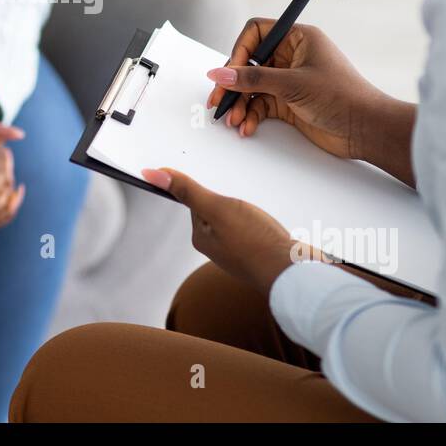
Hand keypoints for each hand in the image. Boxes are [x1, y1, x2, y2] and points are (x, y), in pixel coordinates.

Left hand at [141, 167, 323, 294]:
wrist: (292, 270)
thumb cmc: (255, 242)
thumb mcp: (216, 207)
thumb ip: (187, 190)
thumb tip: (152, 175)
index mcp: (202, 238)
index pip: (197, 202)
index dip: (210, 190)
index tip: (221, 187)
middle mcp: (217, 247)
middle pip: (219, 210)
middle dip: (231, 199)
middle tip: (245, 202)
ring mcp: (239, 251)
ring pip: (238, 219)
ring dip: (248, 210)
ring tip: (259, 213)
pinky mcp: (259, 252)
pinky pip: (255, 230)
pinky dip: (261, 222)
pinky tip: (270, 223)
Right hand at [206, 19, 416, 186]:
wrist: (366, 130)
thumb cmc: (342, 97)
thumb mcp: (292, 84)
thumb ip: (252, 78)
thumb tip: (219, 74)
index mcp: (298, 38)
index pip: (257, 32)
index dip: (239, 50)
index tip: (230, 72)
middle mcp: (292, 56)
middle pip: (249, 62)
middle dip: (233, 83)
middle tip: (218, 100)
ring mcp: (289, 80)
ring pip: (252, 86)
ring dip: (240, 103)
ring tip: (233, 120)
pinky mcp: (288, 102)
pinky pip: (260, 104)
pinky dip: (251, 115)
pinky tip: (247, 127)